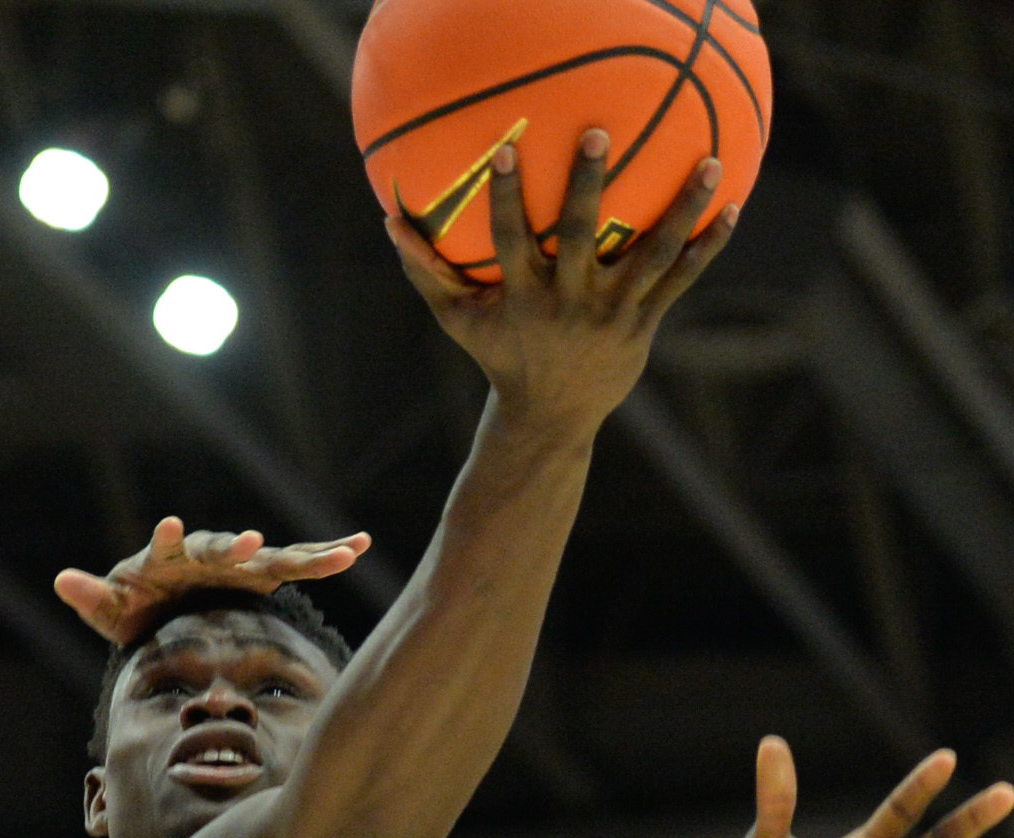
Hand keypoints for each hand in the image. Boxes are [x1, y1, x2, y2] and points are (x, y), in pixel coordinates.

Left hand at [54, 518, 370, 646]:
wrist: (164, 604)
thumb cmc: (133, 607)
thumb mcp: (110, 610)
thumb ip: (90, 596)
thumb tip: (62, 581)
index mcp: (167, 557)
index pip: (165, 546)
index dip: (166, 537)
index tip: (168, 525)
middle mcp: (207, 552)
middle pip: (225, 548)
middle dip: (239, 548)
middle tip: (253, 544)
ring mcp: (239, 561)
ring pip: (274, 555)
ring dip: (305, 554)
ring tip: (341, 552)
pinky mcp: (263, 572)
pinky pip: (297, 563)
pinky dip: (325, 555)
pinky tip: (359, 545)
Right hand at [387, 130, 737, 431]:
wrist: (549, 419)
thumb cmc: (501, 357)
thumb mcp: (460, 320)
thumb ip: (427, 271)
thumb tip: (390, 220)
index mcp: (523, 298)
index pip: (511, 240)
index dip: (508, 198)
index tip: (509, 150)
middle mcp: (568, 303)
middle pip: (579, 236)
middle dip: (587, 186)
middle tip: (598, 134)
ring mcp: (610, 314)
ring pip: (649, 255)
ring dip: (681, 210)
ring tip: (709, 163)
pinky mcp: (641, 325)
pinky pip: (678, 281)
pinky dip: (706, 248)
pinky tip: (731, 210)